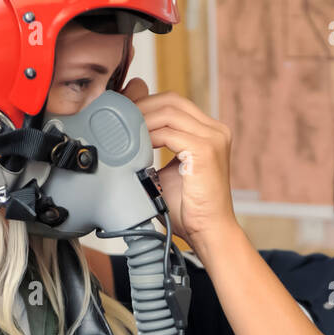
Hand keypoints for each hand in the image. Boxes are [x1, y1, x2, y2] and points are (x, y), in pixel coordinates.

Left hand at [121, 78, 238, 255]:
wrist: (208, 233)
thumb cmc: (188, 210)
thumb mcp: (164, 173)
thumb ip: (152, 152)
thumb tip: (124, 139)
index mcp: (209, 132)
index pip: (174, 104)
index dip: (146, 104)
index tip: (121, 114)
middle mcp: (216, 131)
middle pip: (172, 101)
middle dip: (141, 105)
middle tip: (117, 118)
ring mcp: (213, 139)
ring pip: (169, 112)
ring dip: (142, 119)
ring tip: (122, 131)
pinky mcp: (206, 151)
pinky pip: (169, 133)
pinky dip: (149, 136)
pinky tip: (135, 146)